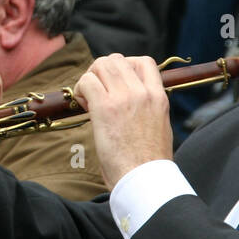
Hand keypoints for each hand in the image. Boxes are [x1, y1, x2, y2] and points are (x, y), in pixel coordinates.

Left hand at [74, 54, 171, 188]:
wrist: (144, 178)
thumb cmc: (148, 162)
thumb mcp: (159, 126)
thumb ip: (147, 108)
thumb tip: (130, 104)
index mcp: (158, 97)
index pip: (144, 62)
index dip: (125, 66)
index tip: (116, 84)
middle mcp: (143, 92)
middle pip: (117, 60)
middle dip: (102, 71)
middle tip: (96, 91)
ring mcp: (124, 98)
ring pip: (101, 65)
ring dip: (89, 78)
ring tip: (88, 98)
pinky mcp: (105, 108)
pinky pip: (87, 82)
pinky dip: (80, 89)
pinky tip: (83, 106)